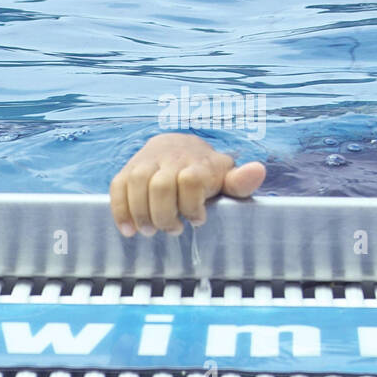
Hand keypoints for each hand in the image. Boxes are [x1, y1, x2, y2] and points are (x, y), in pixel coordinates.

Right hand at [109, 133, 266, 236]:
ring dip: (141, 213)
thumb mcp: (226, 176)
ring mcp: (146, 162)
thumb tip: (259, 171)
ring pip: (136, 184)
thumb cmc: (205, 170)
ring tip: (149, 231)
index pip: (191, 181)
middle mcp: (170, 160)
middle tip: (172, 230)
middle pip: (161, 186)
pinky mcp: (128, 170)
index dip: (192, 206)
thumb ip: (241, 181)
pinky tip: (128, 229)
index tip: (198, 220)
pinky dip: (120, 209)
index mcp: (197, 164)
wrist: (178, 145)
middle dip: (165, 215)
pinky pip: (117, 186)